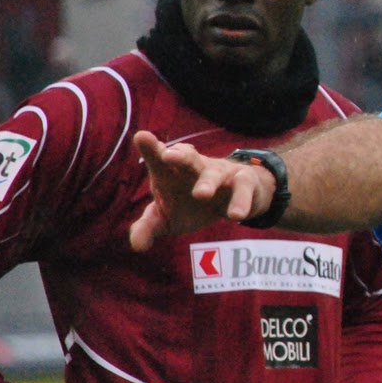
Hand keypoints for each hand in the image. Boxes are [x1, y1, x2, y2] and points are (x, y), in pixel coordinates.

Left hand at [129, 130, 270, 251]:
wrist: (233, 201)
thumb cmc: (189, 206)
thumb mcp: (166, 219)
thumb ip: (148, 227)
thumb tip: (137, 245)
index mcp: (171, 173)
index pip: (159, 160)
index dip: (151, 149)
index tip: (142, 137)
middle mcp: (195, 167)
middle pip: (187, 157)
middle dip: (179, 155)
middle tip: (168, 156)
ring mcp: (220, 172)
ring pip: (213, 173)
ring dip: (208, 182)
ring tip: (201, 194)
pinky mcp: (244, 181)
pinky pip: (243, 188)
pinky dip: (240, 200)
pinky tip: (236, 215)